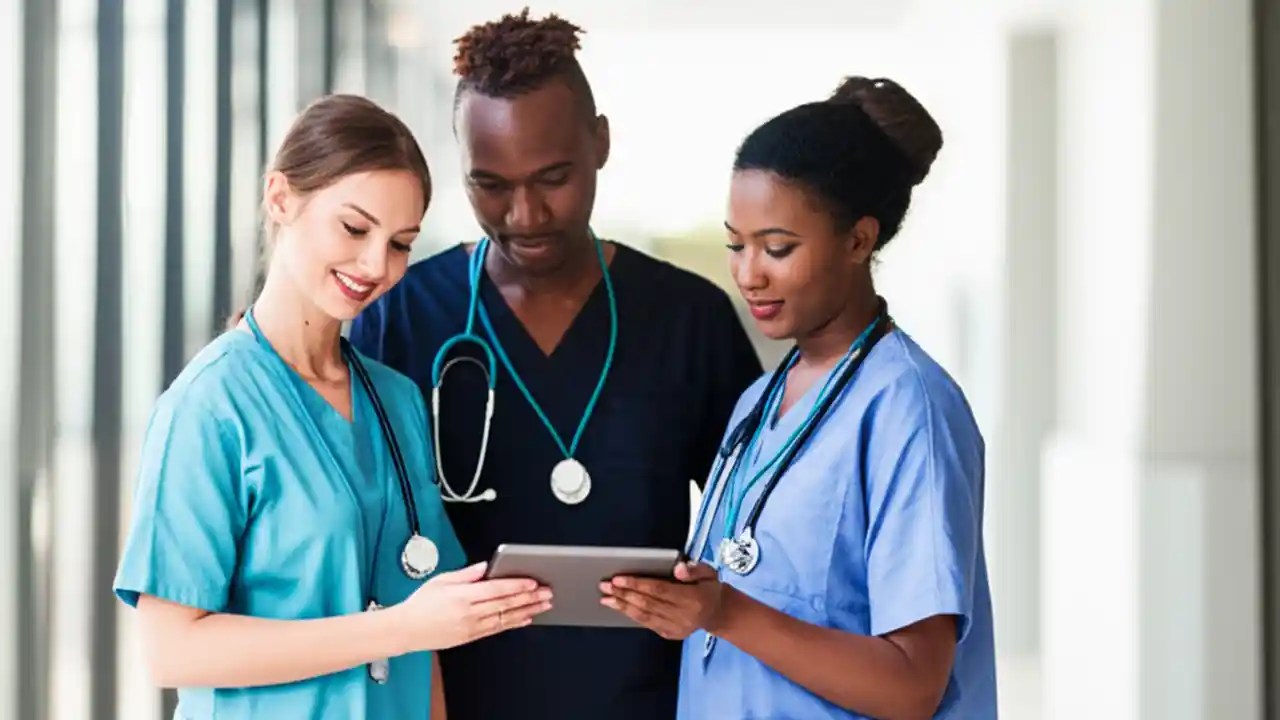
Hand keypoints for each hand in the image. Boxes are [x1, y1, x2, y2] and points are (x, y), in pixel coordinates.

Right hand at [392, 562, 551, 652]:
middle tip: (547, 593)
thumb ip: (466, 574)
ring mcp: (471, 627)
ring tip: (543, 606)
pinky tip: (525, 619)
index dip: (517, 586)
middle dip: (529, 598)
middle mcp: (469, 613)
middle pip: (506, 604)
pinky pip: (496, 629)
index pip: (496, 590)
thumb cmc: (420, 603)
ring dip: (527, 611)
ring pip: (505, 618)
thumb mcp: (441, 580)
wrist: (406, 629)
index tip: (533, 582)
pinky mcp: (470, 637)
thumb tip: (485, 567)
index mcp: (462, 596)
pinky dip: (513, 624)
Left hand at [599, 562, 724, 639]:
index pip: (659, 590)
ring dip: (623, 606)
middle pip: (648, 603)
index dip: (637, 584)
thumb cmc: (710, 588)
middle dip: (624, 594)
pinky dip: (631, 615)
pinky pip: (647, 624)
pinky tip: (619, 607)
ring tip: (606, 598)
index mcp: (693, 598)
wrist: (719, 613)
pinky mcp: (670, 634)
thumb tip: (679, 569)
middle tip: (605, 586)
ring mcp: (676, 627)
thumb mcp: (709, 572)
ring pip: (644, 616)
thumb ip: (694, 569)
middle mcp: (683, 616)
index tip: (618, 578)